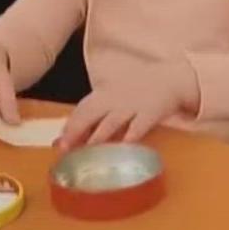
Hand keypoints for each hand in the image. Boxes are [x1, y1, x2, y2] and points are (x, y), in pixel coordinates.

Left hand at [57, 65, 198, 150]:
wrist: (170, 79)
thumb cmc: (138, 89)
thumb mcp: (114, 95)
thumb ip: (95, 112)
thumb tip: (70, 133)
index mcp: (104, 93)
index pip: (81, 109)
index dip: (69, 126)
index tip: (59, 142)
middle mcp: (115, 99)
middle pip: (91, 115)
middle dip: (76, 132)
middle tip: (66, 150)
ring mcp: (133, 106)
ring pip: (112, 122)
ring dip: (98, 137)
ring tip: (88, 151)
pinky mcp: (150, 113)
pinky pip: (138, 126)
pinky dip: (130, 136)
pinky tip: (123, 147)